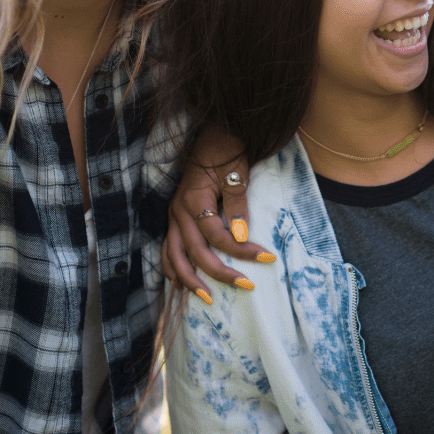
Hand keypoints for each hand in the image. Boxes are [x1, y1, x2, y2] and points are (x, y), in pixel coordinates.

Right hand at [162, 127, 272, 301]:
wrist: (211, 135)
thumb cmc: (226, 152)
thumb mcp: (237, 173)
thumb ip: (236, 204)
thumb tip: (239, 235)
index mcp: (194, 199)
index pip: (217, 234)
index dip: (241, 250)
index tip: (266, 258)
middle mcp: (178, 211)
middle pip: (196, 251)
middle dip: (220, 272)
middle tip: (245, 285)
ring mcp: (173, 216)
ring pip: (174, 256)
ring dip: (189, 280)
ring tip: (208, 298)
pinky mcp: (173, 219)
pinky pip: (167, 249)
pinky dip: (173, 269)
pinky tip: (182, 284)